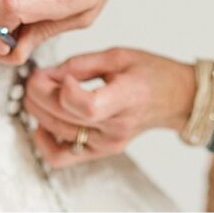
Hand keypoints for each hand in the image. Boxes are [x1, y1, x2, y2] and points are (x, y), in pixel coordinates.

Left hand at [22, 47, 194, 168]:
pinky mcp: (101, 152)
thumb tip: (47, 74)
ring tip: (41, 90)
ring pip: (57, 133)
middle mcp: (117, 126)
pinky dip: (44, 141)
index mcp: (128, 97)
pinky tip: (43, 122)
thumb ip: (80, 64)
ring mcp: (109, 143)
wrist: (176, 99)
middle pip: (65, 117)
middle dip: (40, 93)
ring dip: (38, 110)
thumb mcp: (118, 56)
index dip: (65, 90)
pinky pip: (61, 157)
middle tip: (38, 76)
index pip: (88, 106)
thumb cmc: (151, 73)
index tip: (61, 74)